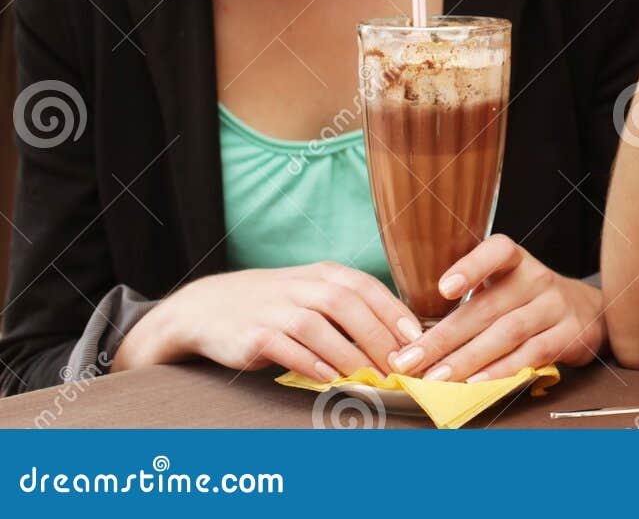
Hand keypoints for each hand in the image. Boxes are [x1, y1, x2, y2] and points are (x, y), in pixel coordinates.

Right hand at [117, 263, 421, 381]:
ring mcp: (276, 309)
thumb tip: (399, 336)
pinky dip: (311, 363)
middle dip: (379, 338)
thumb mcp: (314, 292)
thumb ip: (352, 308)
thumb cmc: (276, 304)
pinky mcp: (254, 334)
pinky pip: (287, 348)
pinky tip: (330, 378)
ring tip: (372, 378)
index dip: (394, 313)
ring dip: (350, 355)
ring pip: (320, 328)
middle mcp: (301, 286)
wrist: (208, 308)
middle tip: (400, 367)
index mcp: (323, 273)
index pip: (367, 288)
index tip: (417, 340)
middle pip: (348, 306)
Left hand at [391, 234, 604, 381]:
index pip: (497, 251)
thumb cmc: (527, 302)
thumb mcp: (504, 288)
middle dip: (445, 337)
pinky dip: (502, 370)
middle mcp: (538, 278)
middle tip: (410, 361)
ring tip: (437, 378)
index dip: (471, 266)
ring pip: (508, 332)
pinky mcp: (572, 334)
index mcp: (515, 261)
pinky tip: (477, 383)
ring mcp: (557, 306)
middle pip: (488, 307)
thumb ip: (470, 303)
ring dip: (468, 358)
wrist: (589, 311)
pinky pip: (533, 354)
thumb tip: (413, 340)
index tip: (443, 288)